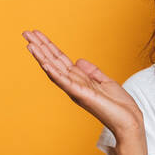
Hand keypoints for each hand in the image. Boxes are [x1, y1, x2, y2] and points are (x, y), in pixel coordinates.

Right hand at [22, 29, 143, 136]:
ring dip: (42, 57)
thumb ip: (92, 72)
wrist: (129, 122)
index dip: (49, 46)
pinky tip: (45, 63)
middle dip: (40, 47)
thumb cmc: (119, 105)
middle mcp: (73, 84)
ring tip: (29, 44)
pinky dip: (54, 73)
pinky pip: (66, 82)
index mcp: (79, 80)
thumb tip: (78, 60)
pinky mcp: (82, 95)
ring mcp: (76, 90)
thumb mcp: (105, 82)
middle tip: (26, 33)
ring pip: (55, 70)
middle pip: (53, 61)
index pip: (60, 60)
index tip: (37, 34)